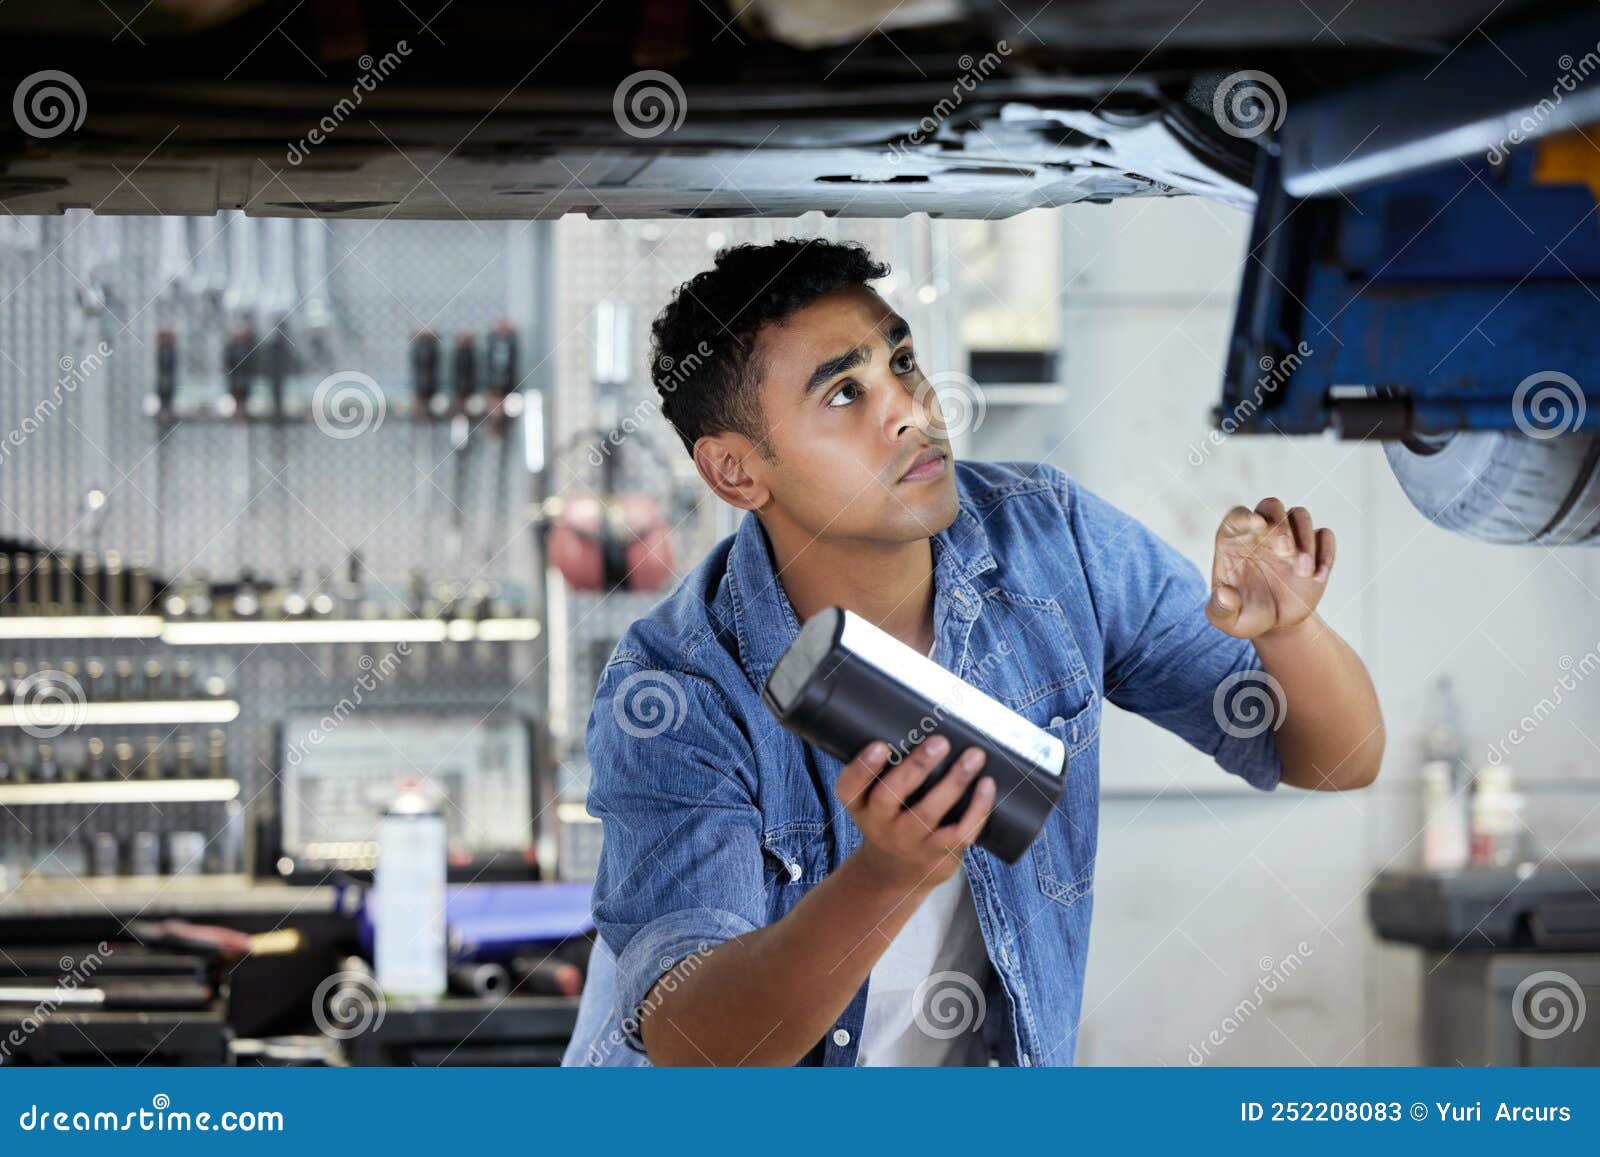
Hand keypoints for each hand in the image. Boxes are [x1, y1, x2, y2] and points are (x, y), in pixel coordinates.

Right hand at [835, 735, 993, 894]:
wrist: (899, 872)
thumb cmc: (892, 818)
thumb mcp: (875, 800)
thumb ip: (887, 768)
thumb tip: (922, 711)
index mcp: (861, 805)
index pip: (849, 788)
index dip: (863, 768)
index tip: (880, 745)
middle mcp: (880, 825)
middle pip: (891, 796)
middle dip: (916, 767)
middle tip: (940, 742)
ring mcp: (910, 841)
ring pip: (929, 813)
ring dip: (954, 782)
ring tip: (974, 756)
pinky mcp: (939, 852)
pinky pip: (960, 832)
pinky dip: (977, 808)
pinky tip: (987, 785)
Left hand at [1206, 497, 1334, 639]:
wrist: (1277, 625)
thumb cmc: (1245, 616)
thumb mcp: (1226, 620)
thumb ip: (1220, 609)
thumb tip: (1225, 595)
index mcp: (1234, 541)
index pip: (1238, 516)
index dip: (1246, 516)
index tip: (1257, 525)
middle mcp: (1262, 533)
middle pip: (1271, 506)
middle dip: (1279, 524)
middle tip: (1285, 552)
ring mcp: (1290, 537)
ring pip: (1300, 516)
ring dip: (1305, 540)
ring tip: (1302, 573)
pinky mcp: (1313, 548)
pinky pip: (1324, 536)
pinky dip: (1325, 552)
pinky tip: (1318, 578)